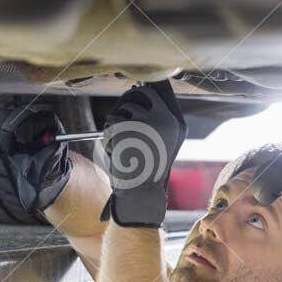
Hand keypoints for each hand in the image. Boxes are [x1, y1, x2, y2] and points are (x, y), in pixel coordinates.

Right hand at [0, 105, 71, 213]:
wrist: (42, 176)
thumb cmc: (48, 177)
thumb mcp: (50, 176)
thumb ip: (49, 166)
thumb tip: (46, 152)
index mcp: (52, 128)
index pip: (39, 118)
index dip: (26, 127)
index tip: (16, 144)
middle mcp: (36, 120)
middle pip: (16, 115)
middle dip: (4, 132)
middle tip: (0, 153)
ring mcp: (19, 122)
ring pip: (0, 118)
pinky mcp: (6, 127)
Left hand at [100, 80, 187, 227]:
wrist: (141, 191)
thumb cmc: (148, 171)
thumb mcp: (161, 145)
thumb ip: (156, 122)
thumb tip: (139, 97)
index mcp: (174, 123)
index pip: (157, 93)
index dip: (143, 91)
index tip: (135, 90)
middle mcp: (162, 119)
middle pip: (139, 94)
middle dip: (127, 104)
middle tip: (121, 117)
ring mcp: (144, 122)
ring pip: (121, 111)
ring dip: (115, 125)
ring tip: (119, 145)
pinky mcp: (127, 129)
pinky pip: (110, 124)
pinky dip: (108, 136)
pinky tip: (115, 151)